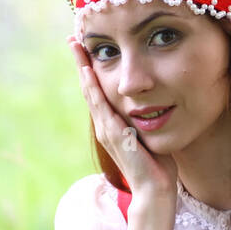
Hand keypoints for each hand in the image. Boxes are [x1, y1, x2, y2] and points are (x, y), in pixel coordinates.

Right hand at [68, 35, 177, 199]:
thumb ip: (145, 122)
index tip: (87, 49)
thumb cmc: (157, 167)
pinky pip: (100, 106)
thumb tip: (156, 106)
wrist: (153, 190)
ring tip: (76, 46)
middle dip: (81, 62)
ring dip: (83, 68)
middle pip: (89, 88)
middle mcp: (105, 126)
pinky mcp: (113, 134)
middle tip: (73, 39)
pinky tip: (88, 72)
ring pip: (91, 92)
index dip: (92, 71)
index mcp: (113, 126)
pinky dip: (93, 87)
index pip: (99, 92)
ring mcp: (106, 129)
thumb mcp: (149, 136)